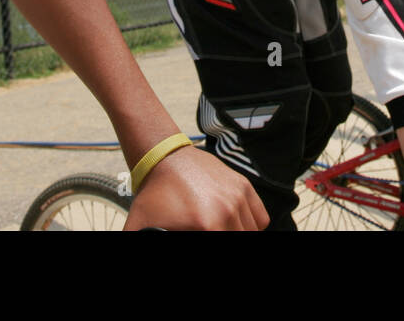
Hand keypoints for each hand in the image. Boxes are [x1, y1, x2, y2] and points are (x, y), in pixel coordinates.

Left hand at [124, 146, 268, 230]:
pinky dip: (253, 224)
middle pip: (239, 238)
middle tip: (212, 233)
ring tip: (222, 231)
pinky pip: (261, 217)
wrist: (165, 157)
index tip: (205, 236)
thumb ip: (142, 237)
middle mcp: (227, 210)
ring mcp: (238, 196)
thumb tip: (145, 239)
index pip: (224, 244)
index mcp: (208, 224)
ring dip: (239, 233)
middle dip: (226, 239)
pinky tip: (236, 224)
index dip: (213, 245)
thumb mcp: (142, 226)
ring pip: (252, 231)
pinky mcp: (243, 185)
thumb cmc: (155, 194)